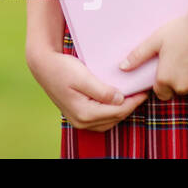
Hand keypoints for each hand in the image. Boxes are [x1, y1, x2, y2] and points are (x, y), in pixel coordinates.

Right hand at [28, 48, 147, 131]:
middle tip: (142, 92)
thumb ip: (102, 91)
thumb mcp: (83, 77)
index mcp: (84, 113)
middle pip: (115, 117)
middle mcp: (82, 121)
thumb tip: (120, 100)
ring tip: (132, 96)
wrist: (43, 65)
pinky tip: (117, 101)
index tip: (144, 91)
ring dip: (122, 110)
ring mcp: (79, 121)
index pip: (118, 111)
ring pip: (110, 120)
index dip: (134, 101)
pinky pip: (101, 119)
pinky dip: (112, 112)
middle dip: (130, 106)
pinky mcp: (78, 116)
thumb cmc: (62, 68)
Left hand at [119, 8, 187, 99]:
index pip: (161, 93)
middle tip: (181, 59)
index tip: (167, 69)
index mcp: (166, 79)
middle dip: (178, 79)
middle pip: (177, 90)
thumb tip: (122, 68)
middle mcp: (183, 87)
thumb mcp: (155, 41)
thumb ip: (138, 56)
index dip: (162, 83)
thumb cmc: (180, 30)